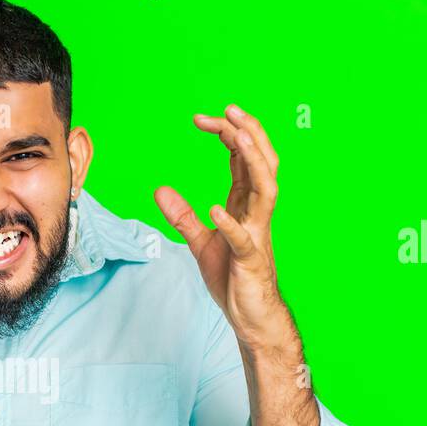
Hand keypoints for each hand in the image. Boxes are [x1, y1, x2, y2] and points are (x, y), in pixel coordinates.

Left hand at [155, 103, 292, 349]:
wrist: (251, 316)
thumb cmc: (233, 277)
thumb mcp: (200, 242)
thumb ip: (182, 216)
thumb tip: (159, 190)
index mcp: (245, 205)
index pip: (242, 159)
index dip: (227, 134)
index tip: (202, 119)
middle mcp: (257, 213)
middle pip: (262, 163)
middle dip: (249, 133)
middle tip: (228, 109)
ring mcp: (257, 234)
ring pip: (266, 190)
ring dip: (254, 162)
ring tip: (238, 138)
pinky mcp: (250, 260)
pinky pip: (243, 238)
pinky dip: (231, 223)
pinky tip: (215, 209)